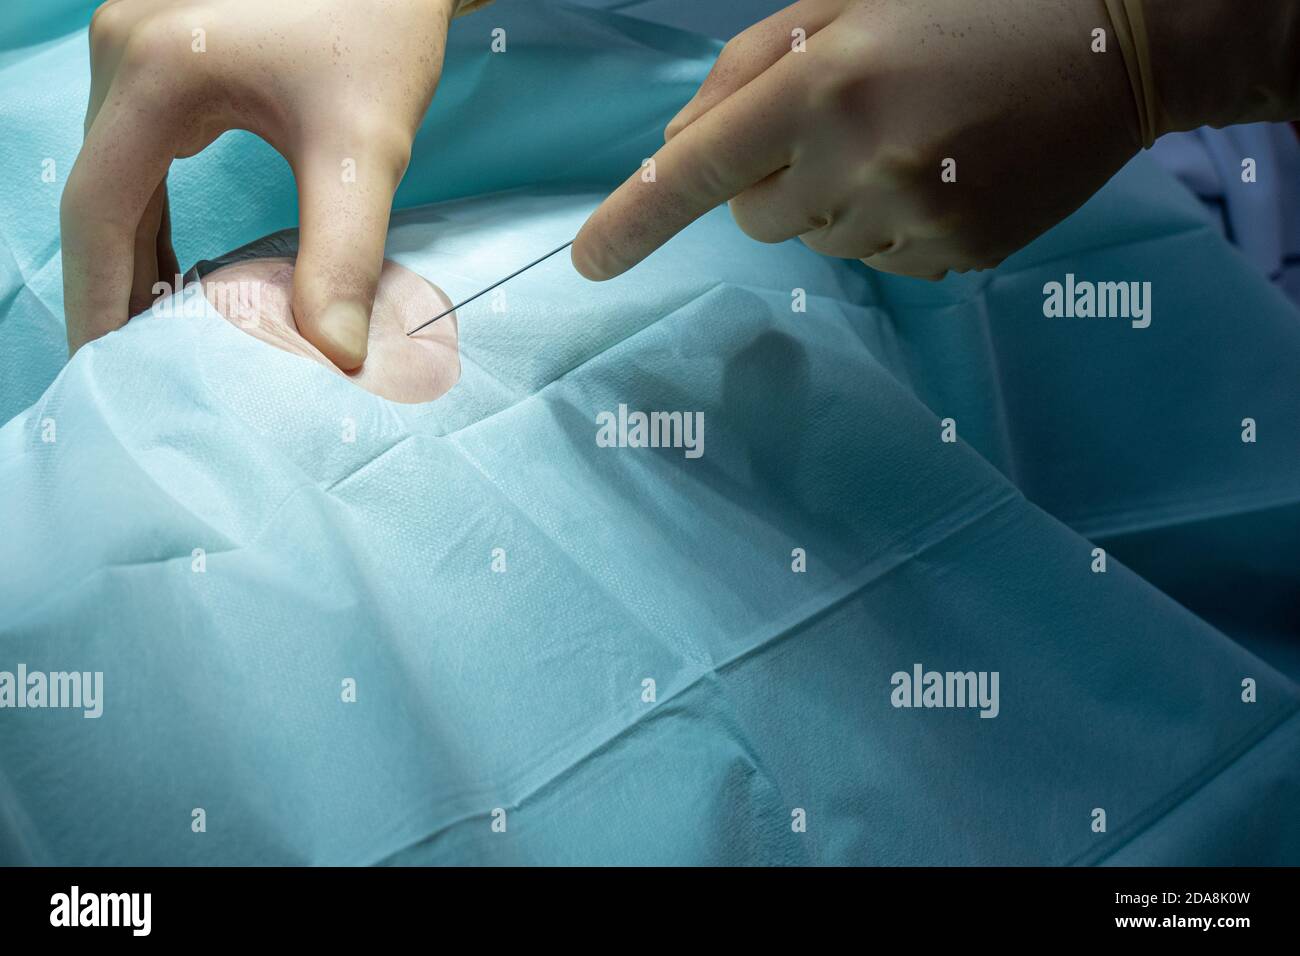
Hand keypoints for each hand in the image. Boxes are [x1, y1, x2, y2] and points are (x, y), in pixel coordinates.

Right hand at [62, 0, 458, 368]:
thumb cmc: (382, 28)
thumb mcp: (363, 145)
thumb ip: (344, 253)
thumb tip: (335, 354)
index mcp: (154, 70)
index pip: (99, 209)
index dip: (99, 297)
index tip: (106, 367)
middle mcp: (122, 48)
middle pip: (98, 191)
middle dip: (113, 284)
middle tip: (132, 366)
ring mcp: (135, 41)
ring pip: (116, 172)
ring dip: (132, 251)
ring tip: (155, 331)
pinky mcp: (164, 46)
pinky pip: (140, 146)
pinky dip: (153, 210)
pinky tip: (177, 265)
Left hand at [572, 0, 1140, 281]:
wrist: (1116, 42)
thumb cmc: (966, 2)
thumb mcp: (844, 2)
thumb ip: (747, 71)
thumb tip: (679, 150)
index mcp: (823, 86)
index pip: (698, 171)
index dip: (634, 220)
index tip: (588, 264)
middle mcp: (860, 163)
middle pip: (755, 219)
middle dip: (772, 179)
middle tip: (844, 120)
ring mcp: (914, 220)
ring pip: (816, 243)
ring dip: (833, 200)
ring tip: (910, 136)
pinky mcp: (957, 256)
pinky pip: (877, 263)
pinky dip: (885, 226)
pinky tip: (942, 169)